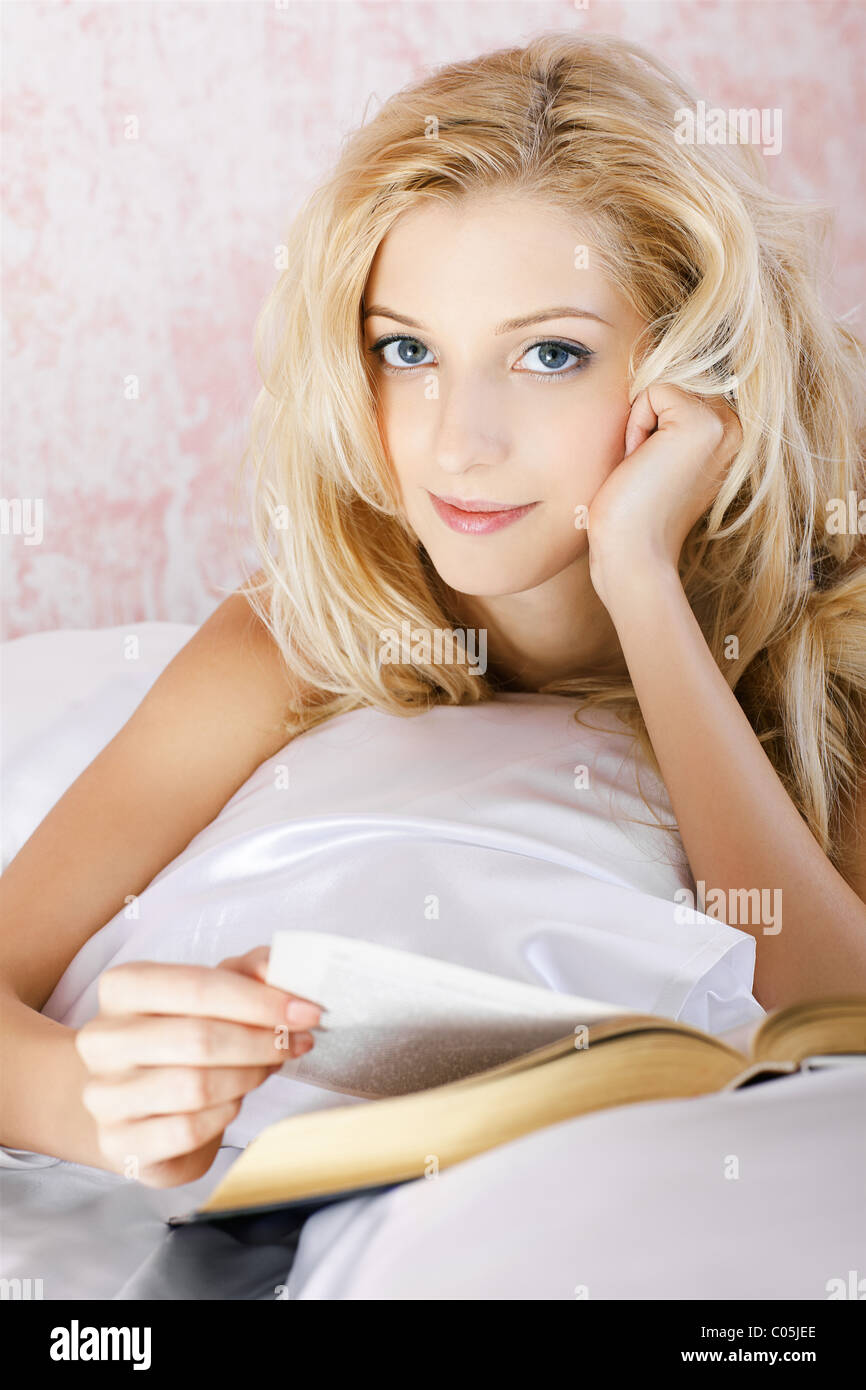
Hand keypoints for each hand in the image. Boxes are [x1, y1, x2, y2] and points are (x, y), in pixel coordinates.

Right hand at [75, 946, 321, 1188]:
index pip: (196, 986)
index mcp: (122, 988)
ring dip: (248, 1077)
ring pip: (195, 1088)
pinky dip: (224, 1115)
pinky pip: (188, 1131)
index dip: (259, 999)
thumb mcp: (212, 992)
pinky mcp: (119, 1143)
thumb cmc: (179, 1036)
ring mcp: (104, 1095)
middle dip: (262, 1041)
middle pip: (199, 1039)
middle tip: (296, 1042)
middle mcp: (102, 1039)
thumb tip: (276, 968)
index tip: (305, 1011)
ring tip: (266, 1068)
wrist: (135, 1098)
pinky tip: (233, 1102)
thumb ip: (248, 972)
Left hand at [587, 383, 741, 610]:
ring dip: (639, 424)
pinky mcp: (702, 423)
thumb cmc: (634, 513)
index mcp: (731, 434)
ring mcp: (724, 424)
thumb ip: (671, 420)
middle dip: (647, 420)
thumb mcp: (662, 457)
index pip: (678, 389)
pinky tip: (641, 462)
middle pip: (671, 382)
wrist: (633, 554)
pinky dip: (635, 425)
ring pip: (662, 384)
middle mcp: (737, 426)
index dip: (652, 423)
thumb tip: (655, 373)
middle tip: (647, 469)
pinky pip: (652, 391)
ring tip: (646, 467)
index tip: (654, 469)